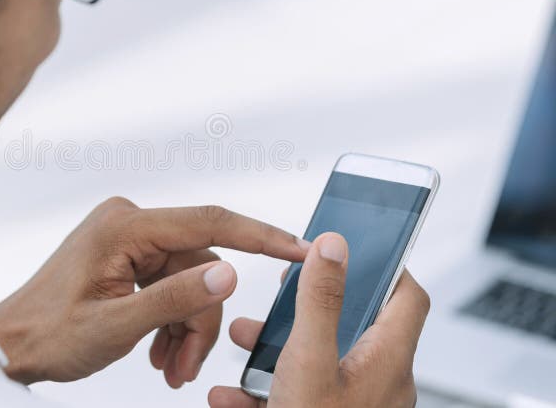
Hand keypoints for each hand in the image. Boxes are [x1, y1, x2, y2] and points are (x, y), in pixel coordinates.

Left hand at [0, 197, 309, 385]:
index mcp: (125, 226)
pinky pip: (170, 284)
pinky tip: (159, 351)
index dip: (260, 236)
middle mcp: (130, 222)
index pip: (210, 221)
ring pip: (189, 280)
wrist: (12, 342)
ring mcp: (129, 238)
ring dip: (186, 326)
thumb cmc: (49, 333)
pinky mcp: (128, 256)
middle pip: (200, 265)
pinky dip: (172, 319)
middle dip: (201, 318)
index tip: (299, 248)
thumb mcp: (116, 325)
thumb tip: (229, 273)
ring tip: (169, 368)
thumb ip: (176, 298)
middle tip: (186, 368)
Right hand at [208, 232, 430, 407]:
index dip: (388, 266)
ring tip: (242, 340)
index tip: (356, 247)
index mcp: (385, 360)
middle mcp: (376, 384)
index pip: (407, 297)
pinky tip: (229, 396)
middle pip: (351, 326)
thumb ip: (320, 301)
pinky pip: (298, 398)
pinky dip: (264, 391)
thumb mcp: (309, 361)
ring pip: (316, 363)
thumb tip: (335, 246)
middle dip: (306, 308)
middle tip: (283, 293)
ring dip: (276, 349)